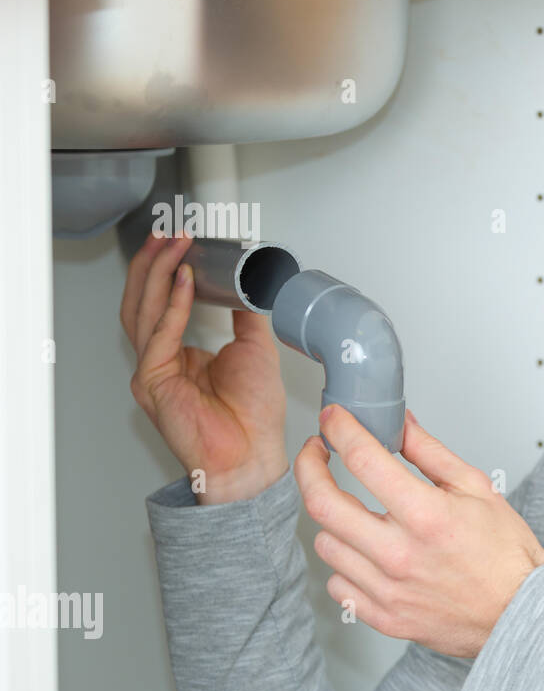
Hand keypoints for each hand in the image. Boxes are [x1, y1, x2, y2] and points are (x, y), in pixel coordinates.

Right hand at [121, 231, 289, 503]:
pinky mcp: (153, 381)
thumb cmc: (253, 418)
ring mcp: (152, 370)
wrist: (251, 457)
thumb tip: (249, 282)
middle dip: (154, 262)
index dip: (168, 270)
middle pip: (143, 300)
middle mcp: (159, 360)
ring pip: (144, 310)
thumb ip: (245, 313)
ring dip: (159, 273)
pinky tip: (186, 280)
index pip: (162, 302)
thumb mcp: (255, 347)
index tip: (183, 242)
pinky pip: (159, 334)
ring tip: (174, 245)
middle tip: (170, 233)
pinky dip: (174, 304)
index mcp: (178, 354)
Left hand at [294, 404, 543, 657]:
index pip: (363, 460)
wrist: (520, 612)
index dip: (340, 430)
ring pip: (325, 544)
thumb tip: (400, 424)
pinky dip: (345, 564)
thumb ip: (430, 453)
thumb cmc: (506, 554)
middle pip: (322, 504)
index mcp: (426, 515)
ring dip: (331, 519)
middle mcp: (400, 554)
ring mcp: (388, 589)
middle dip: (309, 468)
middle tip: (316, 455)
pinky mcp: (384, 616)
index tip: (333, 419)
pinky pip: (338, 585)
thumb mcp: (477, 488)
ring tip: (352, 510)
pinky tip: (365, 553)